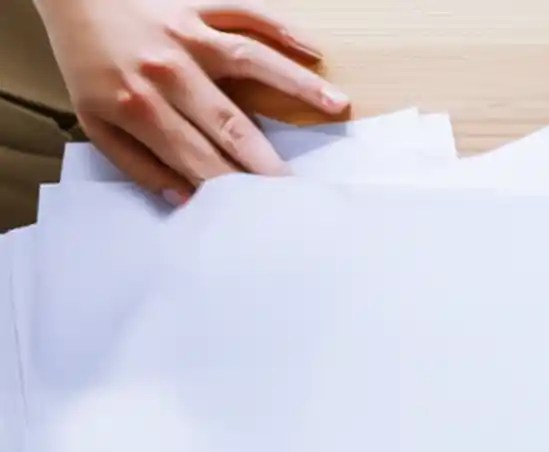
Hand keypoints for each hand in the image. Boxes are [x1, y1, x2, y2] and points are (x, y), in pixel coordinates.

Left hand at [35, 0, 350, 203]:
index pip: (197, 158)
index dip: (230, 186)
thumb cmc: (88, 61)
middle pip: (230, 122)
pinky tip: (315, 51)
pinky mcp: (200, 4)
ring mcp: (188, 34)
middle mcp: (168, 70)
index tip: (261, 210)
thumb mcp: (94, 120)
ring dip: (298, 85)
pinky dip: (283, 28)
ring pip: (253, 61)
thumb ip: (137, 163)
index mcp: (140, 106)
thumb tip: (183, 198)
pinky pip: (248, 13)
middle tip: (298, 187)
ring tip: (337, 105)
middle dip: (265, 159)